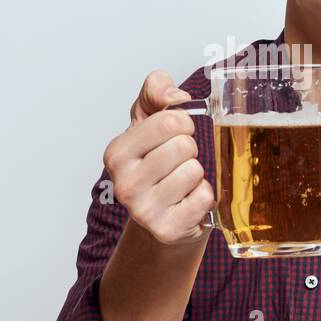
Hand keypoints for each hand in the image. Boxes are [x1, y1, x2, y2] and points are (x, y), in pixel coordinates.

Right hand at [102, 69, 214, 246]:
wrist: (164, 214)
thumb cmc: (157, 160)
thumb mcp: (150, 118)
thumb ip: (156, 90)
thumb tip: (174, 96)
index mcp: (117, 153)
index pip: (169, 122)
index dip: (183, 123)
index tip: (176, 133)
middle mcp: (124, 184)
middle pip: (184, 146)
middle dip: (190, 149)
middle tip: (179, 161)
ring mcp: (143, 211)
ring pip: (194, 171)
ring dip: (196, 174)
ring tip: (183, 181)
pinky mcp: (166, 230)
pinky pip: (203, 197)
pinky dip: (203, 196)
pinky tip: (188, 201)